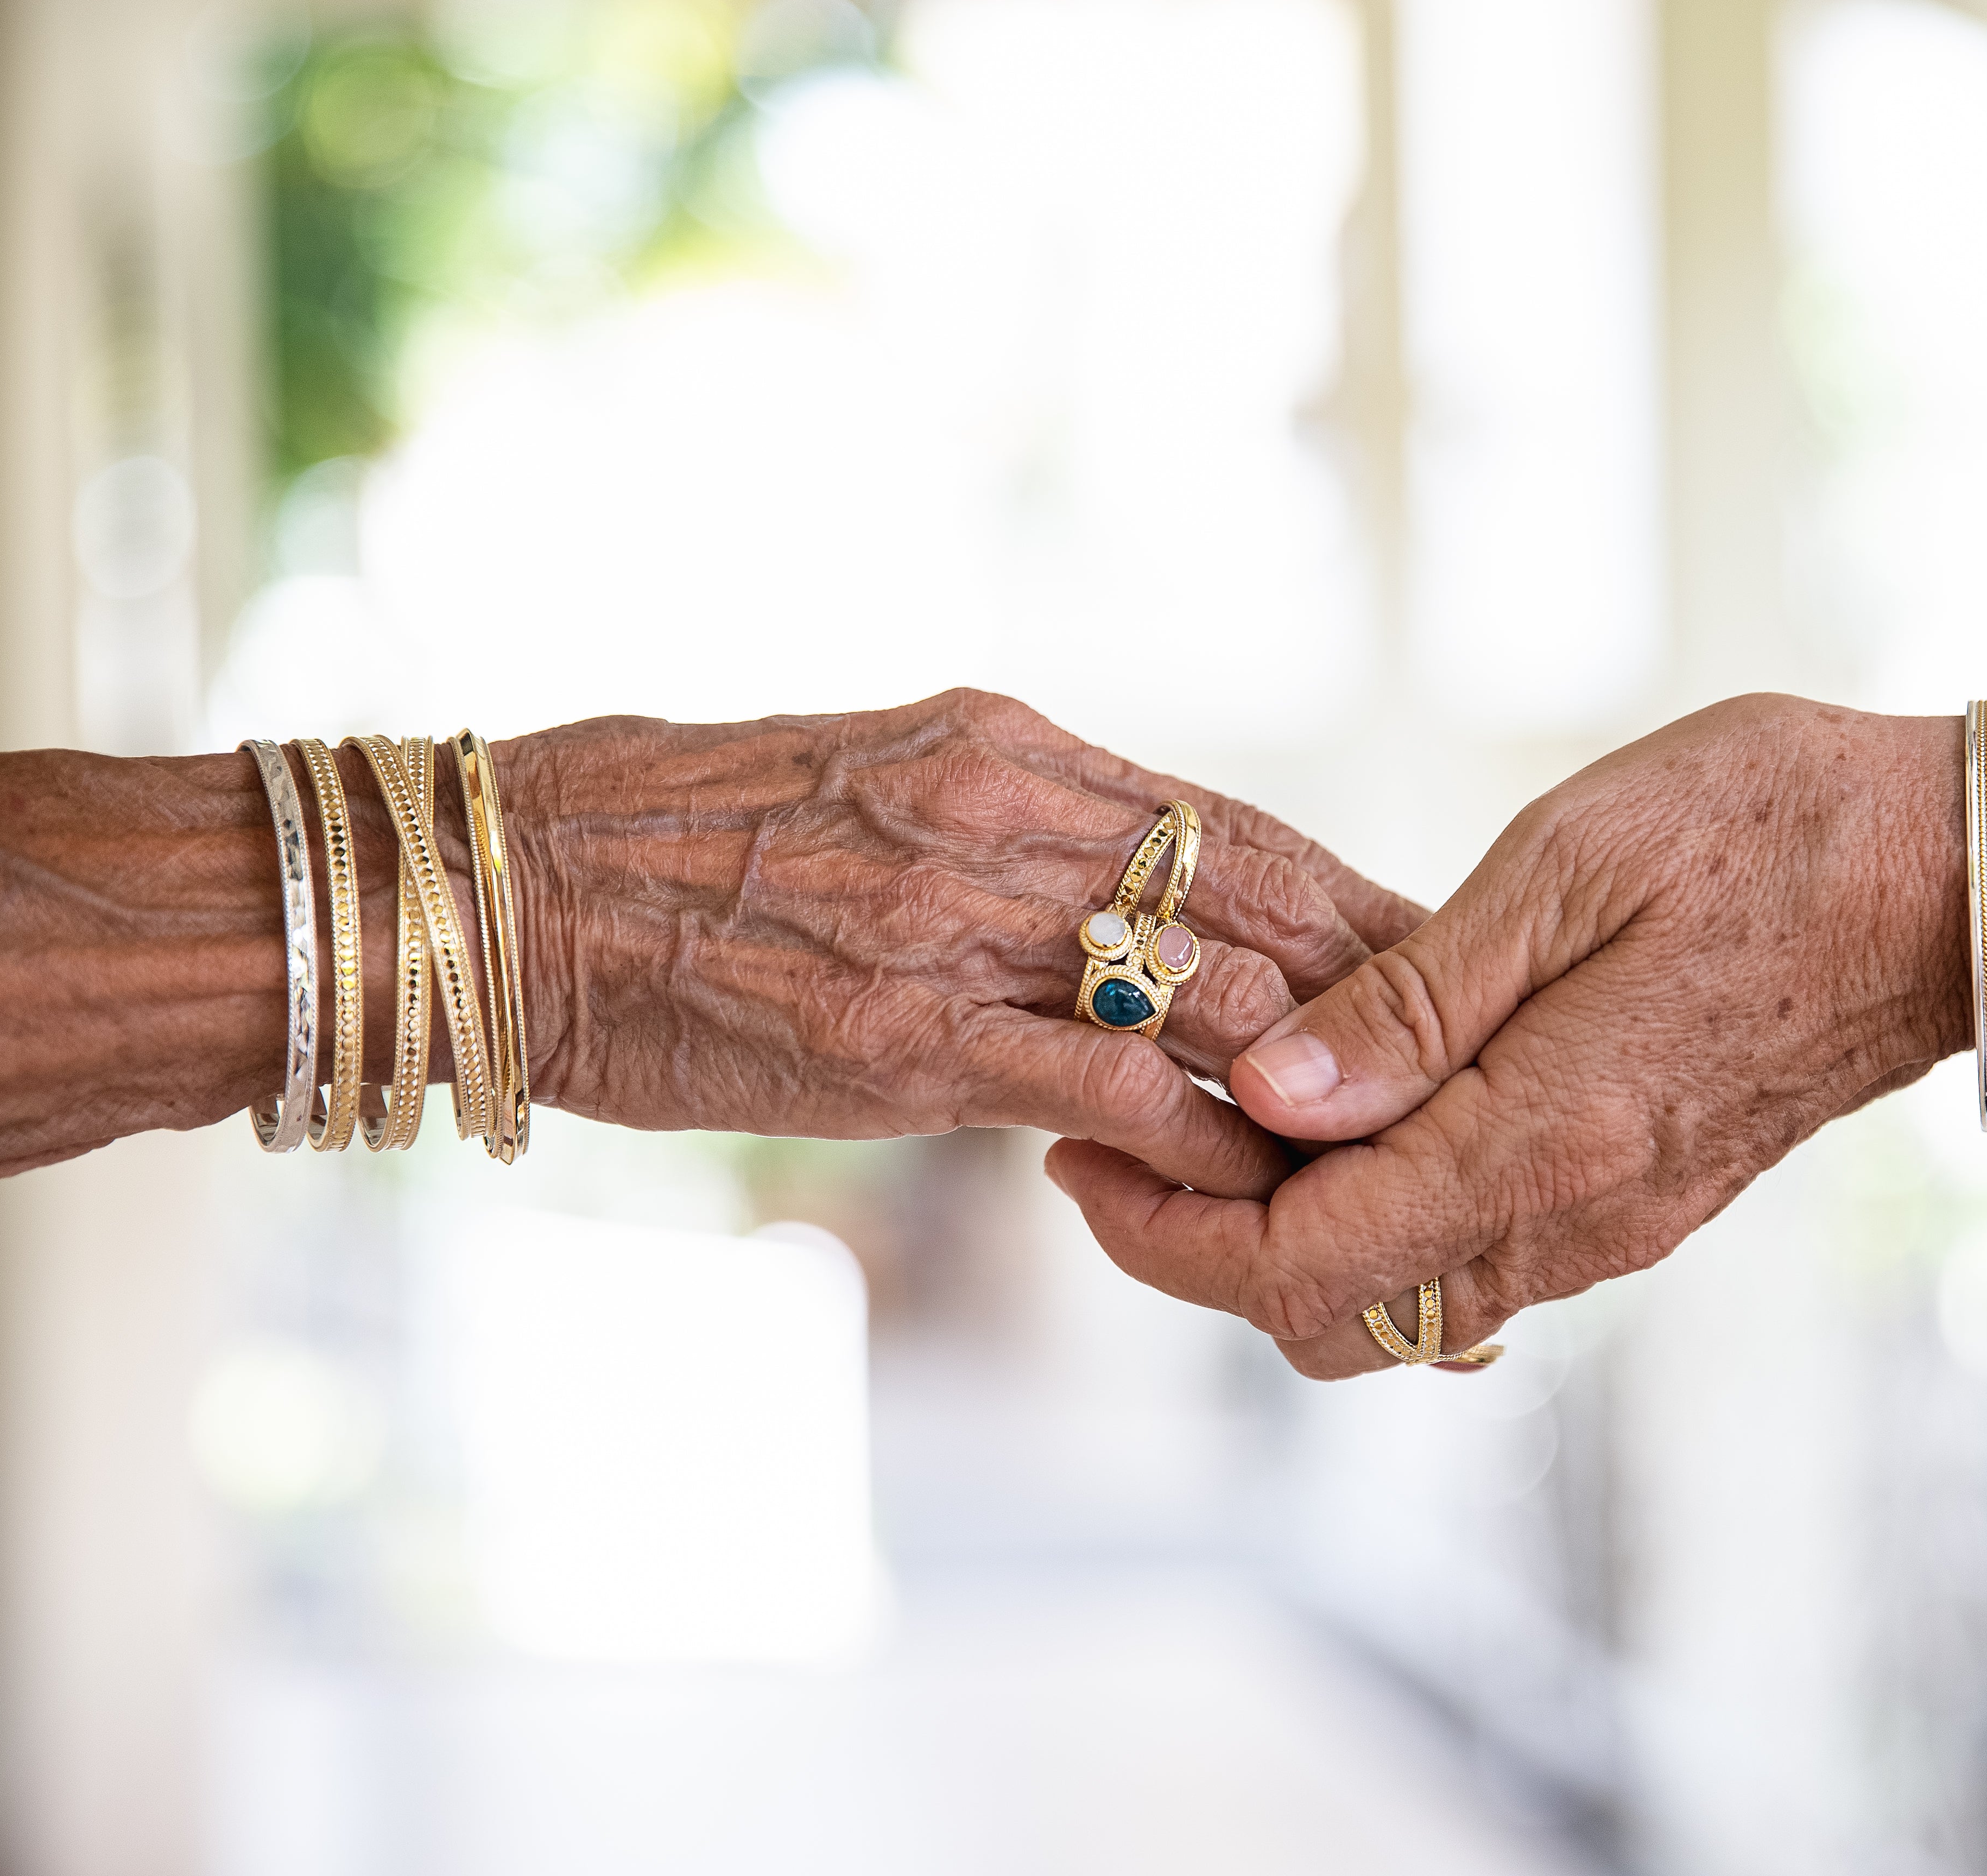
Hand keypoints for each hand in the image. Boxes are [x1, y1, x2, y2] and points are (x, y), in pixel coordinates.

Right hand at [506, 689, 1423, 1199]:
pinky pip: (1105, 1088)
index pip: (1239, 825)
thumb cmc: (681, 843)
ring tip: (1389, 1146)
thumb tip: (1099, 891)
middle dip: (1378, 991)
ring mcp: (960, 922)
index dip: (1355, 901)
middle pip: (1261, 901)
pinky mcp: (904, 1033)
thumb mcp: (876, 789)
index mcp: (1007, 745)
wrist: (513, 883)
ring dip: (1312, 1079)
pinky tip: (1250, 1186)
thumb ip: (999, 835)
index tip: (1440, 957)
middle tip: (1473, 1062)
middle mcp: (1007, 812)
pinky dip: (1195, 1140)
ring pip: (1209, 992)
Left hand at [1044, 694, 1973, 1374]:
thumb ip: (1415, 1003)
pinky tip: (1348, 1109)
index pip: (1303, 1267)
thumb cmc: (1774, 827)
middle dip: (1204, 1249)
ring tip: (1222, 1110)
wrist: (1964, 877)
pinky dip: (1379, 1214)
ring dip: (1290, 1233)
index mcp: (1545, 1136)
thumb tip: (1278, 1097)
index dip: (1166, 1234)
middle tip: (1131, 1128)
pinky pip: (1475, 1257)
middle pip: (1337, 1318)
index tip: (1086, 1148)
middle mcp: (1578, 1215)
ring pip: (1403, 1300)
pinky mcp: (1643, 1195)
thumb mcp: (1569, 866)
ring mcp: (1617, 1220)